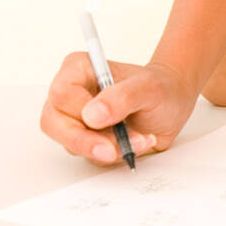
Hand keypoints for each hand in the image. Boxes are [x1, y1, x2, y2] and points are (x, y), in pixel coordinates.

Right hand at [39, 54, 197, 165]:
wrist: (171, 104)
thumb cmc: (159, 87)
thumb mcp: (148, 87)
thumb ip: (121, 97)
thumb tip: (91, 116)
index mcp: (78, 70)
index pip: (61, 95)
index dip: (80, 112)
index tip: (104, 122)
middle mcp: (71, 94)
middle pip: (54, 123)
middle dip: (84, 141)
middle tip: (113, 150)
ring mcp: (76, 119)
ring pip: (71, 144)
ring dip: (107, 148)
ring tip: (140, 138)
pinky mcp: (86, 139)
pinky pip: (89, 155)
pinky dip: (114, 154)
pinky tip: (136, 143)